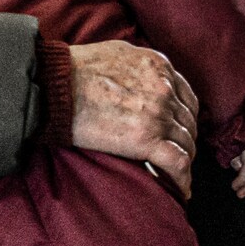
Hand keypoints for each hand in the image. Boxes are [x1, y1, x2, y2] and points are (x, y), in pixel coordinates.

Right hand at [67, 40, 200, 196]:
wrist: (56, 88)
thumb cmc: (77, 70)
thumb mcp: (119, 53)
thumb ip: (141, 66)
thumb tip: (143, 78)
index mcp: (159, 67)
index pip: (187, 99)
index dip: (185, 119)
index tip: (178, 132)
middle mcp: (164, 89)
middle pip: (188, 123)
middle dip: (185, 141)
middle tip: (175, 156)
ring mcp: (157, 114)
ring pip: (186, 143)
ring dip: (184, 160)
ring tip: (175, 175)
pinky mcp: (145, 139)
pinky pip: (176, 162)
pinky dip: (182, 179)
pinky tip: (182, 192)